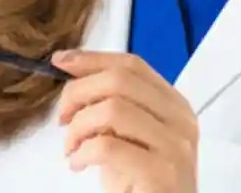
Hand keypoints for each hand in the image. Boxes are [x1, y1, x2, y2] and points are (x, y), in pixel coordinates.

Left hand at [53, 50, 197, 192]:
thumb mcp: (124, 134)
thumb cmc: (139, 180)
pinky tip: (78, 163)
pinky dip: (82, 152)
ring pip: (112, 109)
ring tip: (71, 147)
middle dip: (78, 93)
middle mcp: (180, 120)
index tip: (59, 63)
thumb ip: (109, 102)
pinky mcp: (162, 174)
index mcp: (174, 104)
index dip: (92, 60)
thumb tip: (70, 65)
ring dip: (78, 127)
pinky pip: (108, 146)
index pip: (132, 65)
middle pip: (120, 81)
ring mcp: (175, 146)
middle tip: (62, 117)